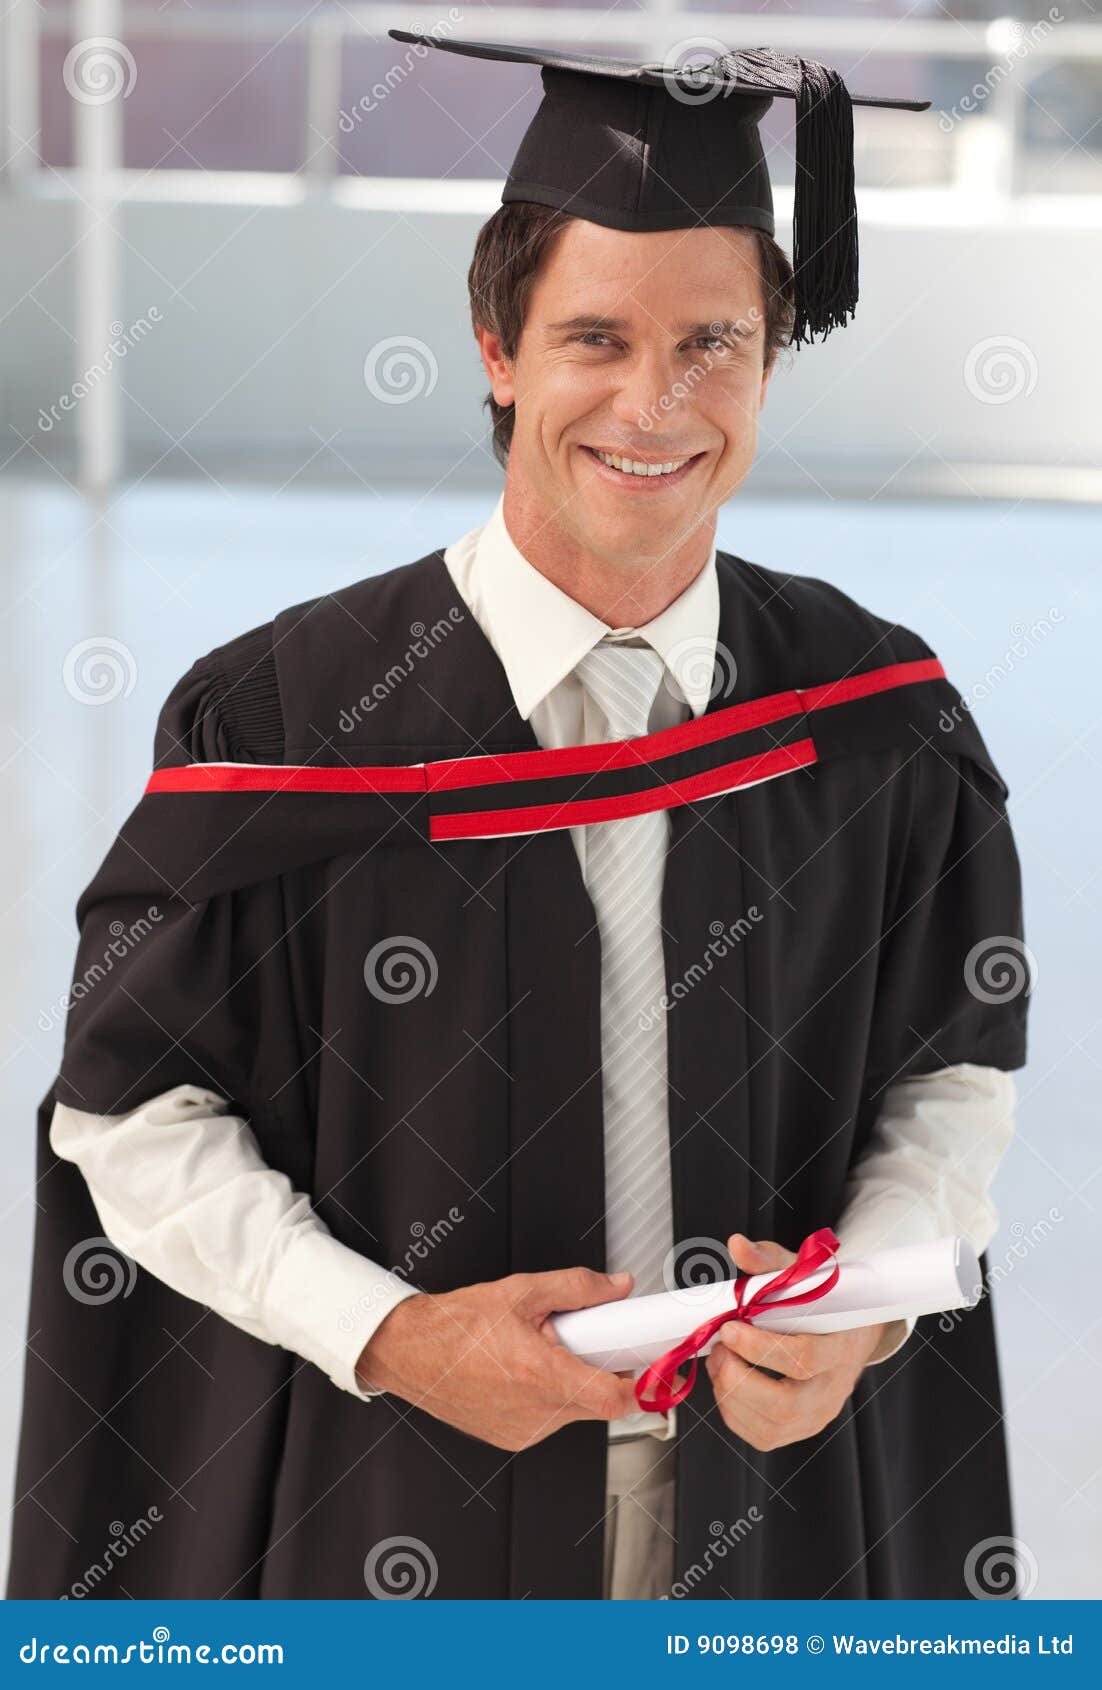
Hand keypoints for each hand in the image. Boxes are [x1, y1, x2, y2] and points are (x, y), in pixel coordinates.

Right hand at [355, 1266, 639, 1451]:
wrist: (410, 1352)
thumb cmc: (455, 1325)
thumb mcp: (523, 1291)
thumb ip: (579, 1287)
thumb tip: (617, 1287)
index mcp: (542, 1375)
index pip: (617, 1399)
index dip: (643, 1384)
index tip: (652, 1365)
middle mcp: (536, 1412)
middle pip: (600, 1403)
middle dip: (604, 1371)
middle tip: (591, 1340)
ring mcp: (524, 1430)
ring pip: (575, 1410)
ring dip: (575, 1382)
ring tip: (546, 1351)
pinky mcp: (512, 1438)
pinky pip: (550, 1419)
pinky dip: (551, 1395)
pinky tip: (526, 1370)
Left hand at [705, 1234, 885, 1451]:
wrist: (854, 1331)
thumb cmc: (826, 1302)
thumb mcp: (802, 1274)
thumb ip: (769, 1261)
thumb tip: (737, 1246)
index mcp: (840, 1347)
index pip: (803, 1359)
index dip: (760, 1348)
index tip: (729, 1327)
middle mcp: (832, 1388)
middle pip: (785, 1406)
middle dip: (738, 1379)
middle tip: (719, 1349)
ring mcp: (818, 1413)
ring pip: (770, 1428)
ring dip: (730, 1397)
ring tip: (720, 1362)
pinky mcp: (802, 1428)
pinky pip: (763, 1437)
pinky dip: (734, 1414)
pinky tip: (728, 1383)